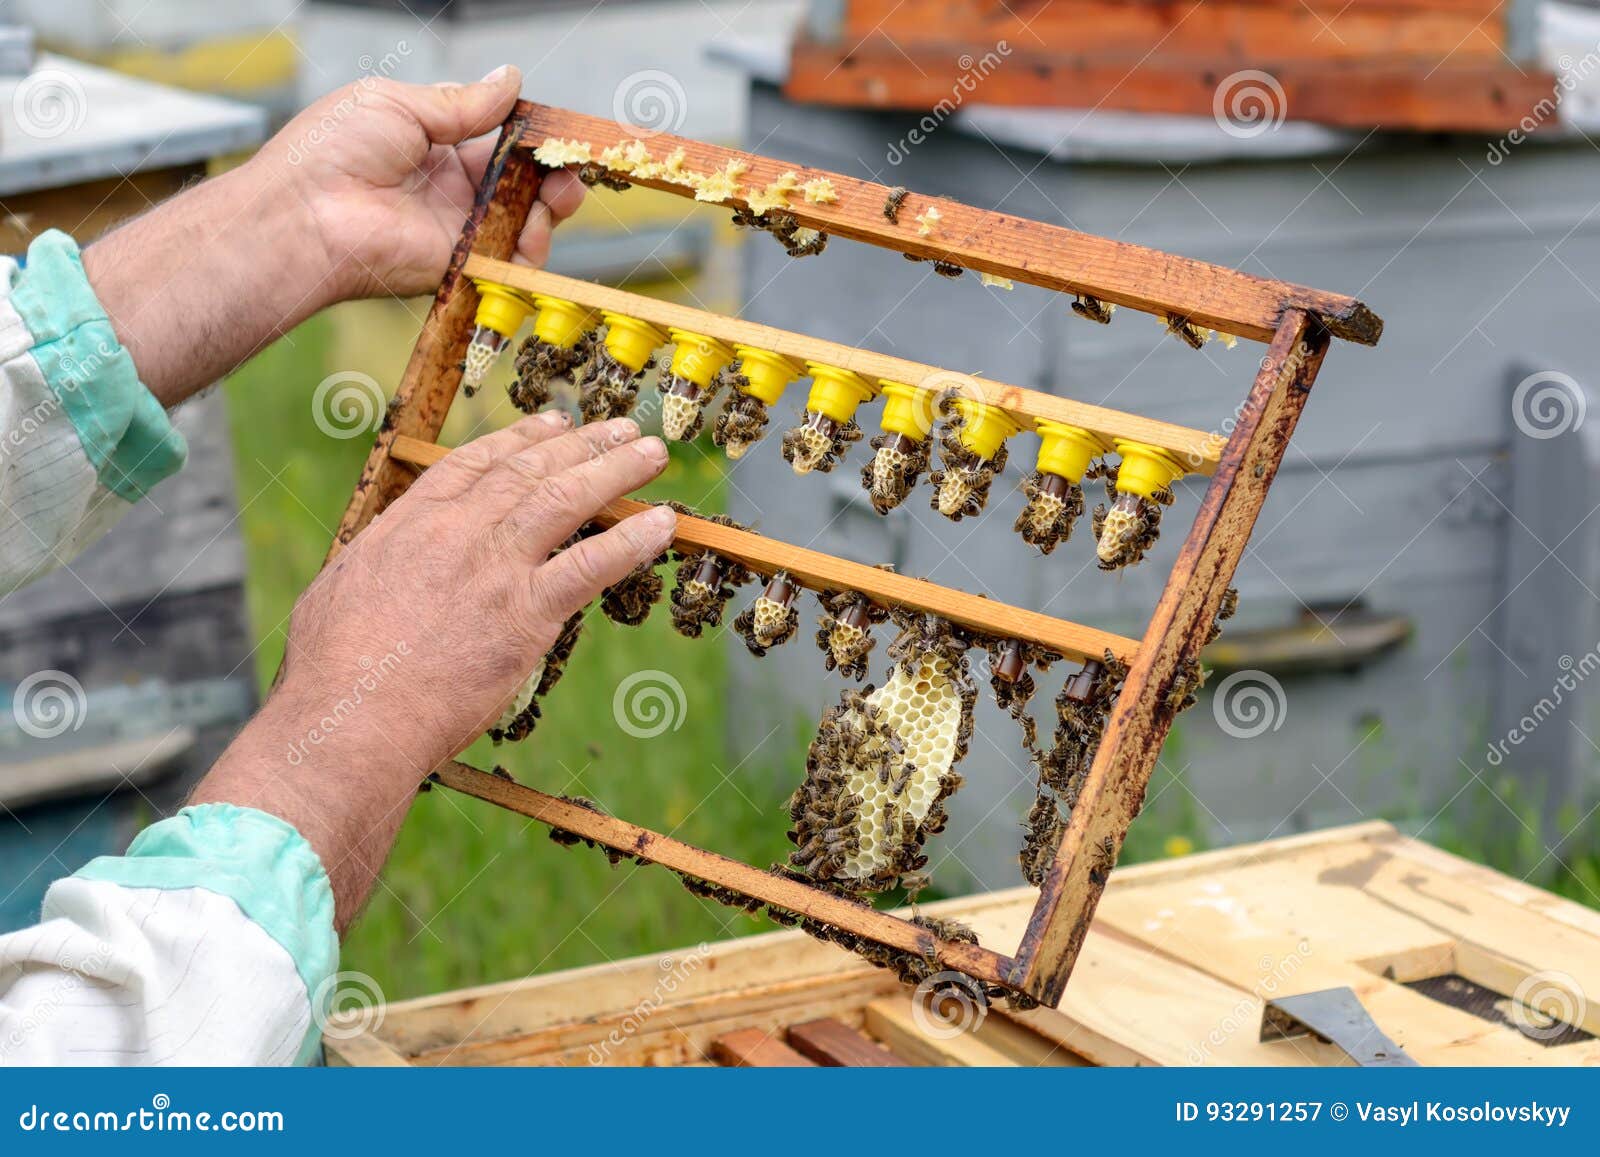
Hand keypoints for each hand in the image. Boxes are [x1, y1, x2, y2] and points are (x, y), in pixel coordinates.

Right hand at [194, 414, 675, 924]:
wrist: (351, 717)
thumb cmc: (331, 671)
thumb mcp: (340, 589)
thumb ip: (381, 562)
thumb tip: (391, 559)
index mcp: (408, 522)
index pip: (474, 463)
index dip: (519, 439)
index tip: (551, 424)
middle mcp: (457, 531)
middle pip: (530, 470)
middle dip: (581, 442)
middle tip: (618, 427)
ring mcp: (496, 568)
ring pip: (567, 499)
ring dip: (616, 470)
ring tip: (651, 453)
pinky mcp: (527, 613)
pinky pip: (594, 564)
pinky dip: (633, 540)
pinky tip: (662, 524)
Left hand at [269, 65, 584, 301]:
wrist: (306, 215)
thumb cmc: (332, 152)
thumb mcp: (399, 103)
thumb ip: (462, 101)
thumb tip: (510, 80)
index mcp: (431, 143)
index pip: (496, 136)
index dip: (529, 132)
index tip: (555, 126)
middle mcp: (449, 187)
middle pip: (520, 179)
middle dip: (551, 168)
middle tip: (568, 160)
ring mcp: (458, 226)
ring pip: (525, 217)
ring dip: (553, 202)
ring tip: (561, 188)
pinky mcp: (462, 263)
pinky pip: (512, 258)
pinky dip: (535, 241)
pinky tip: (539, 219)